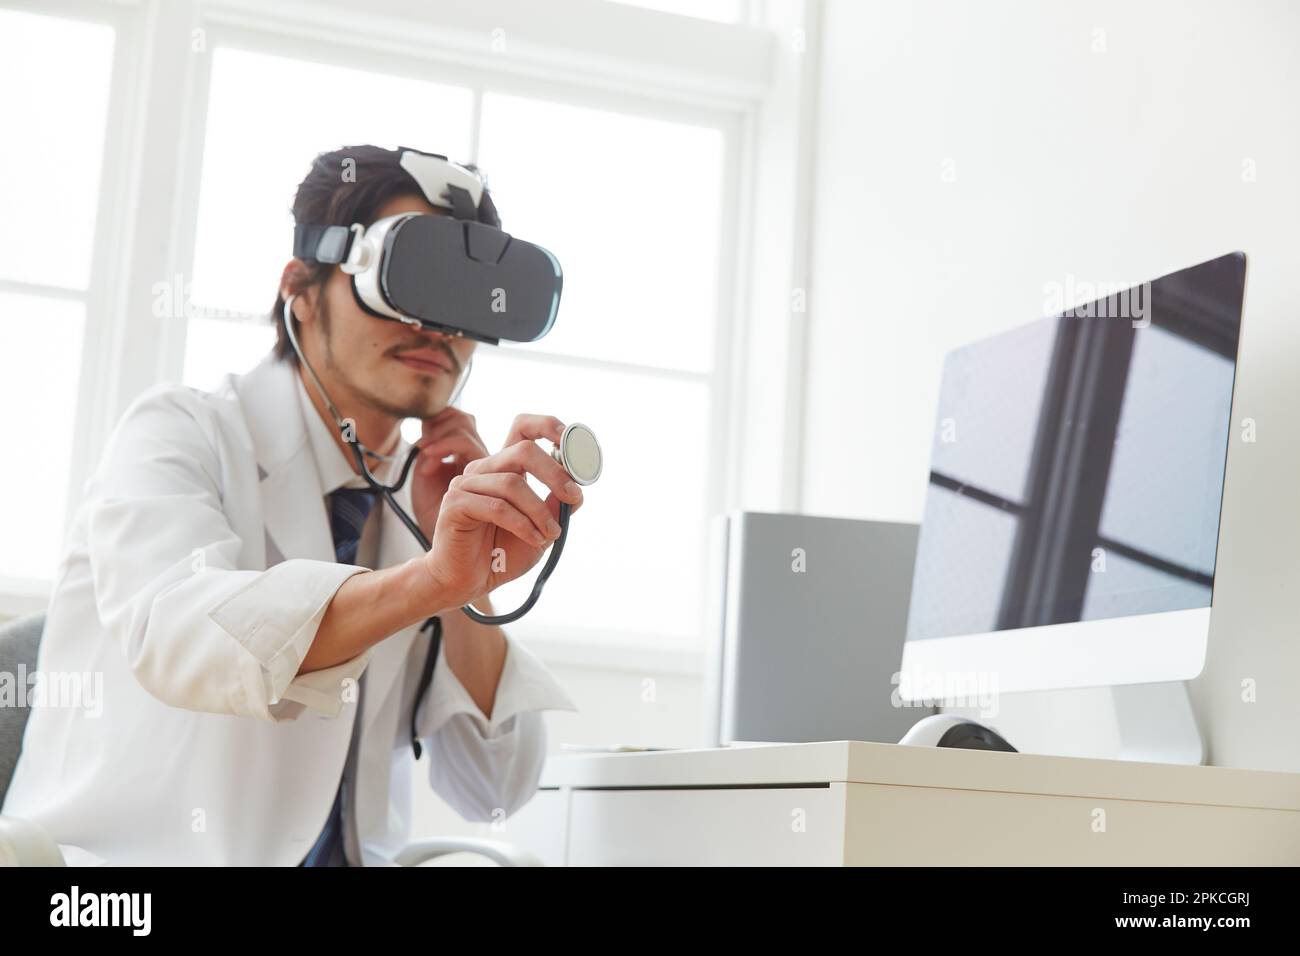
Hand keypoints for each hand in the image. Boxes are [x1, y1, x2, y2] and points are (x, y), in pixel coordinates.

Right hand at [421, 414, 584, 610]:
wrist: (466, 583)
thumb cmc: (500, 554)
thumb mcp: (539, 529)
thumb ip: (554, 507)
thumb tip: (577, 491)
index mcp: (503, 468)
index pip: (522, 428)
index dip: (548, 426)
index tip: (572, 441)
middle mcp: (483, 469)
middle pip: (523, 451)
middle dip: (554, 474)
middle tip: (573, 497)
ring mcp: (465, 484)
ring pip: (512, 483)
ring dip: (539, 511)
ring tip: (550, 533)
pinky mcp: (454, 504)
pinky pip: (497, 507)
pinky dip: (522, 524)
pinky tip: (535, 539)